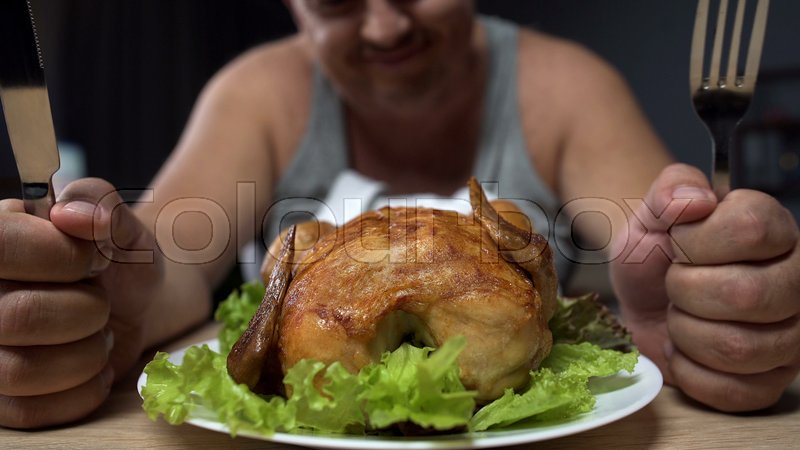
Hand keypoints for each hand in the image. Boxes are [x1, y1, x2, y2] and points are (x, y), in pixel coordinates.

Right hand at [0, 178, 162, 427]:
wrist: (134, 304)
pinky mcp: (1, 398)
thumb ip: (103, 205)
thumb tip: (71, 214)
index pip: (2, 245)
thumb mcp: (124, 225)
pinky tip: (98, 367)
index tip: (95, 259)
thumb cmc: (120, 259)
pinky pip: (31, 411)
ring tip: (100, 334)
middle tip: (102, 302)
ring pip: (21, 372)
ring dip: (86, 354)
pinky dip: (84, 390)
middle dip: (86, 311)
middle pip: (16, 316)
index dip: (61, 256)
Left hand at [611, 163, 799, 411]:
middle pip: (746, 294)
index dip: (695, 243)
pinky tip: (683, 350)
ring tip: (681, 316)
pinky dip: (690, 372)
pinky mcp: (773, 378)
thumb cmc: (656, 250)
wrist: (645, 294)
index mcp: (772, 226)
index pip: (750, 230)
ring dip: (686, 333)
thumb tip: (695, 200)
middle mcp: (795, 278)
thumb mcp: (651, 213)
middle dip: (686, 291)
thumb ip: (670, 190)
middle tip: (675, 284)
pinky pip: (734, 390)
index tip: (677, 244)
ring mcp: (792, 333)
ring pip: (739, 348)